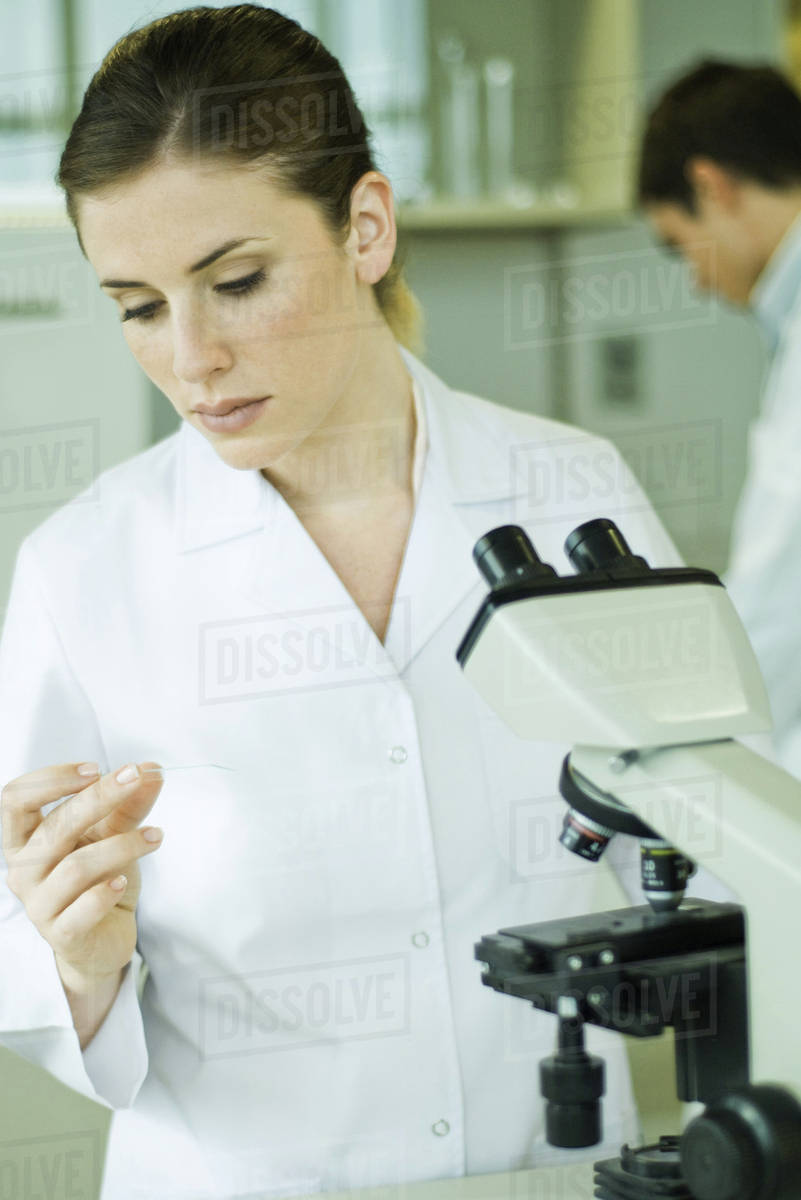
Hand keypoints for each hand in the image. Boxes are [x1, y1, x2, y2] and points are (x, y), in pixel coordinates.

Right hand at [1, 761, 164, 982]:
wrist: (104, 938)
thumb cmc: (100, 879)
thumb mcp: (113, 835)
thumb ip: (129, 804)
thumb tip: (152, 769)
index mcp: (25, 840)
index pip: (16, 799)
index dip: (52, 779)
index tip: (96, 769)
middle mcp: (23, 871)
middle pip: (54, 827)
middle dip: (98, 798)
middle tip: (136, 779)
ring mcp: (39, 905)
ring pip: (75, 867)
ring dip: (120, 845)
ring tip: (155, 835)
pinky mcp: (62, 935)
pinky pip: (81, 911)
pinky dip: (105, 893)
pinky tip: (124, 881)